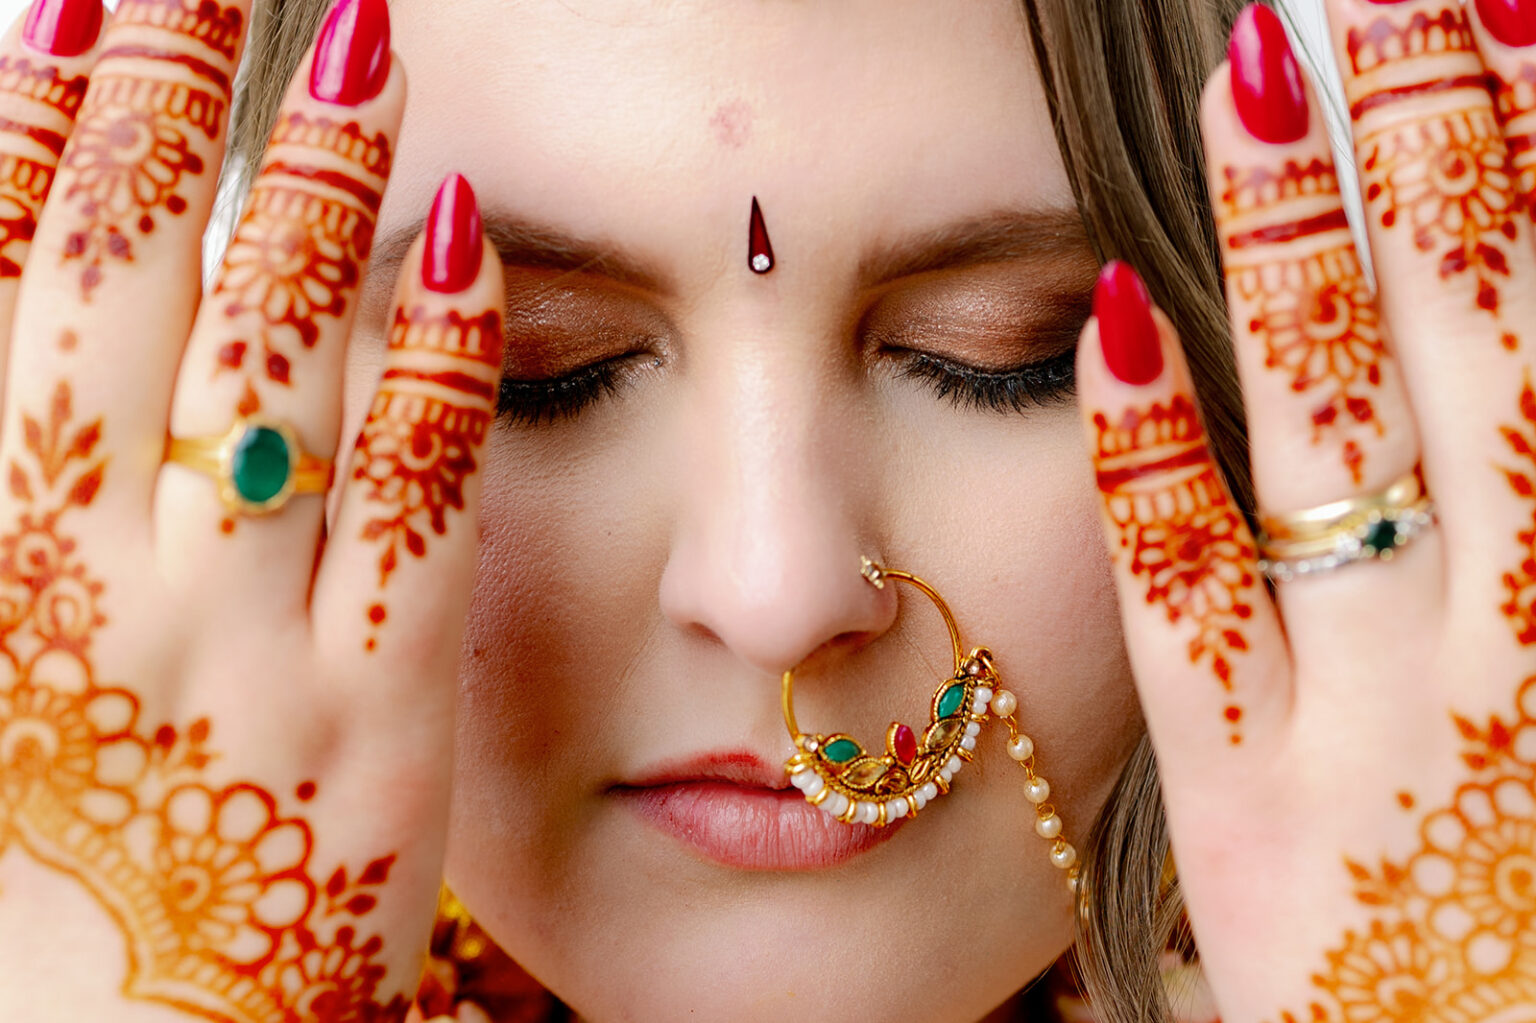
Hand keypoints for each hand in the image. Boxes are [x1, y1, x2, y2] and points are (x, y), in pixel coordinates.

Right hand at [0, 0, 500, 1016]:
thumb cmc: (9, 901)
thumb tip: (33, 371)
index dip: (30, 128)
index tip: (77, 0)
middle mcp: (86, 576)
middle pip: (127, 288)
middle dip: (169, 107)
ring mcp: (243, 636)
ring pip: (278, 362)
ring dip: (314, 185)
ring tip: (361, 46)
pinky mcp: (379, 704)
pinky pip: (418, 500)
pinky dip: (439, 359)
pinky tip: (469, 238)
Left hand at [1080, 1, 1535, 1016]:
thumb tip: (1500, 430)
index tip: (1494, 27)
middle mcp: (1520, 645)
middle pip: (1472, 344)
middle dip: (1429, 153)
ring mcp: (1379, 723)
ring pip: (1334, 437)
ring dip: (1298, 245)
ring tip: (1258, 80)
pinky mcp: (1248, 815)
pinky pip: (1186, 604)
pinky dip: (1149, 454)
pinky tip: (1113, 314)